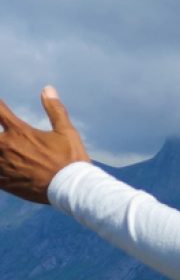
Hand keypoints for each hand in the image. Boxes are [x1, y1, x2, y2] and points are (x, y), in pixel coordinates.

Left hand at [0, 88, 89, 204]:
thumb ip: (54, 110)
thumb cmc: (71, 160)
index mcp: (19, 131)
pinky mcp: (5, 182)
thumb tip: (47, 88)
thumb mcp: (67, 132)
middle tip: (3, 136)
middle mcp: (6, 146)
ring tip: (0, 148)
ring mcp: (3, 165)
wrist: (72, 190)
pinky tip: (1, 167)